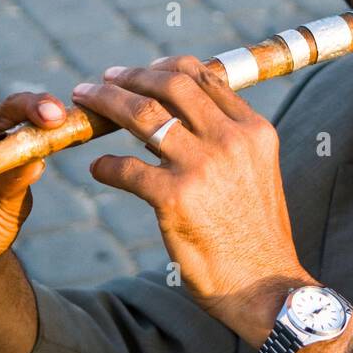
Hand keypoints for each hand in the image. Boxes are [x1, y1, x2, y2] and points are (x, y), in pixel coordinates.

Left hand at [72, 57, 310, 329]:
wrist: (266, 285)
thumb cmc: (257, 234)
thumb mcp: (257, 172)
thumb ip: (227, 140)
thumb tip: (173, 118)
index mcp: (254, 130)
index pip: (205, 78)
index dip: (165, 67)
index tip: (139, 71)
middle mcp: (232, 140)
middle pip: (171, 85)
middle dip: (130, 76)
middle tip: (104, 79)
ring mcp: (203, 167)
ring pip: (143, 114)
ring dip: (107, 102)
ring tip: (86, 101)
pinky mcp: (174, 199)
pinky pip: (125, 168)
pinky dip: (105, 165)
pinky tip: (97, 168)